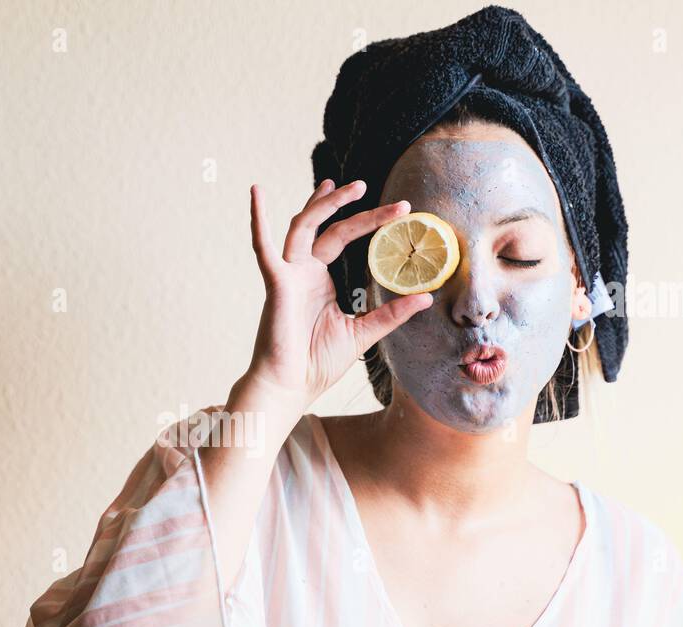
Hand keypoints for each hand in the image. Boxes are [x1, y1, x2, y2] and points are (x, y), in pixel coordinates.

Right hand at [244, 178, 432, 407]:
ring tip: (344, 185)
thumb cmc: (318, 363)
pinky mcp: (276, 283)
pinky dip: (258, 220)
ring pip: (303, 226)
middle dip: (347, 205)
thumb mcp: (365, 332)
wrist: (292, 386)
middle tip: (369, 184)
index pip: (343, 238)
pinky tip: (256, 192)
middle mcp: (303, 272)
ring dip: (321, 204)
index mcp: (320, 281)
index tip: (398, 210)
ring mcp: (287, 275)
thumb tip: (426, 297)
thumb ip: (392, 313)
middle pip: (327, 226)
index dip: (368, 221)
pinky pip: (263, 247)